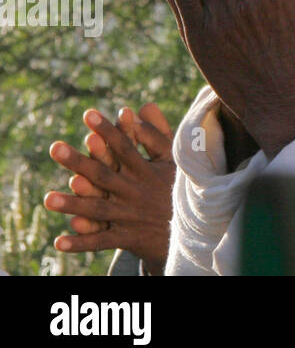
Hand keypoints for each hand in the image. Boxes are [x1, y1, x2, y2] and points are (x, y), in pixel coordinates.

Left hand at [45, 105, 175, 274]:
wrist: (194, 228)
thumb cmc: (179, 185)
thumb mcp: (174, 158)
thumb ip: (157, 132)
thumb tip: (144, 105)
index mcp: (145, 169)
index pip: (124, 146)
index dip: (108, 130)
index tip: (89, 114)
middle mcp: (135, 190)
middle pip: (104, 174)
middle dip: (79, 161)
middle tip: (55, 147)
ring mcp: (129, 215)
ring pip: (98, 209)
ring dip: (73, 204)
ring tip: (47, 199)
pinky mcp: (127, 238)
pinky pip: (102, 241)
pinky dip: (81, 243)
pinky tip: (59, 242)